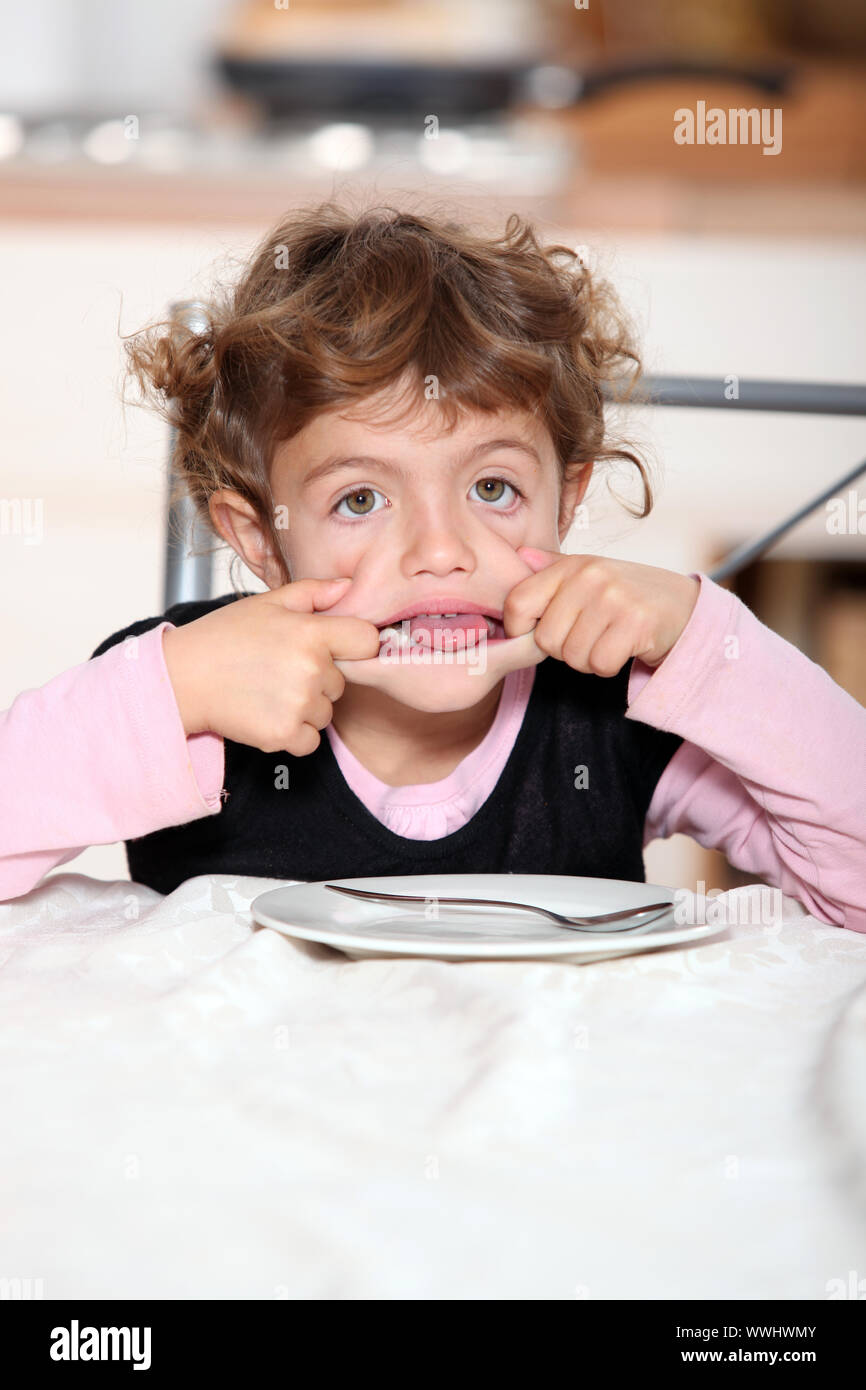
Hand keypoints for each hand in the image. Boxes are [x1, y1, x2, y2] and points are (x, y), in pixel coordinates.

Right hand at [162, 578, 380, 753]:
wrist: (183, 677)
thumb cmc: (224, 636)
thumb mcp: (267, 604)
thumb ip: (313, 592)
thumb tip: (350, 586)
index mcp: (311, 632)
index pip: (367, 641)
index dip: (355, 645)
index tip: (337, 649)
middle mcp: (311, 669)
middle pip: (341, 682)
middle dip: (319, 679)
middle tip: (279, 670)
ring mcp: (299, 704)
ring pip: (326, 713)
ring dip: (305, 708)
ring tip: (269, 691)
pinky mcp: (284, 734)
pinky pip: (310, 740)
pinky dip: (293, 734)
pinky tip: (268, 714)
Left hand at [503, 548, 699, 675]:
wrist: (684, 607)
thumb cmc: (628, 594)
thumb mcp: (590, 573)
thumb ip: (552, 567)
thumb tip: (519, 555)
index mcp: (572, 565)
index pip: (517, 602)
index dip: (520, 628)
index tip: (538, 633)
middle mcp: (591, 577)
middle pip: (546, 639)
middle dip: (564, 649)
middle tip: (589, 637)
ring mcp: (614, 598)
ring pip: (572, 656)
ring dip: (588, 660)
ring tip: (608, 640)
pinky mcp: (636, 624)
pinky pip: (600, 664)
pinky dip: (608, 667)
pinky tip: (622, 649)